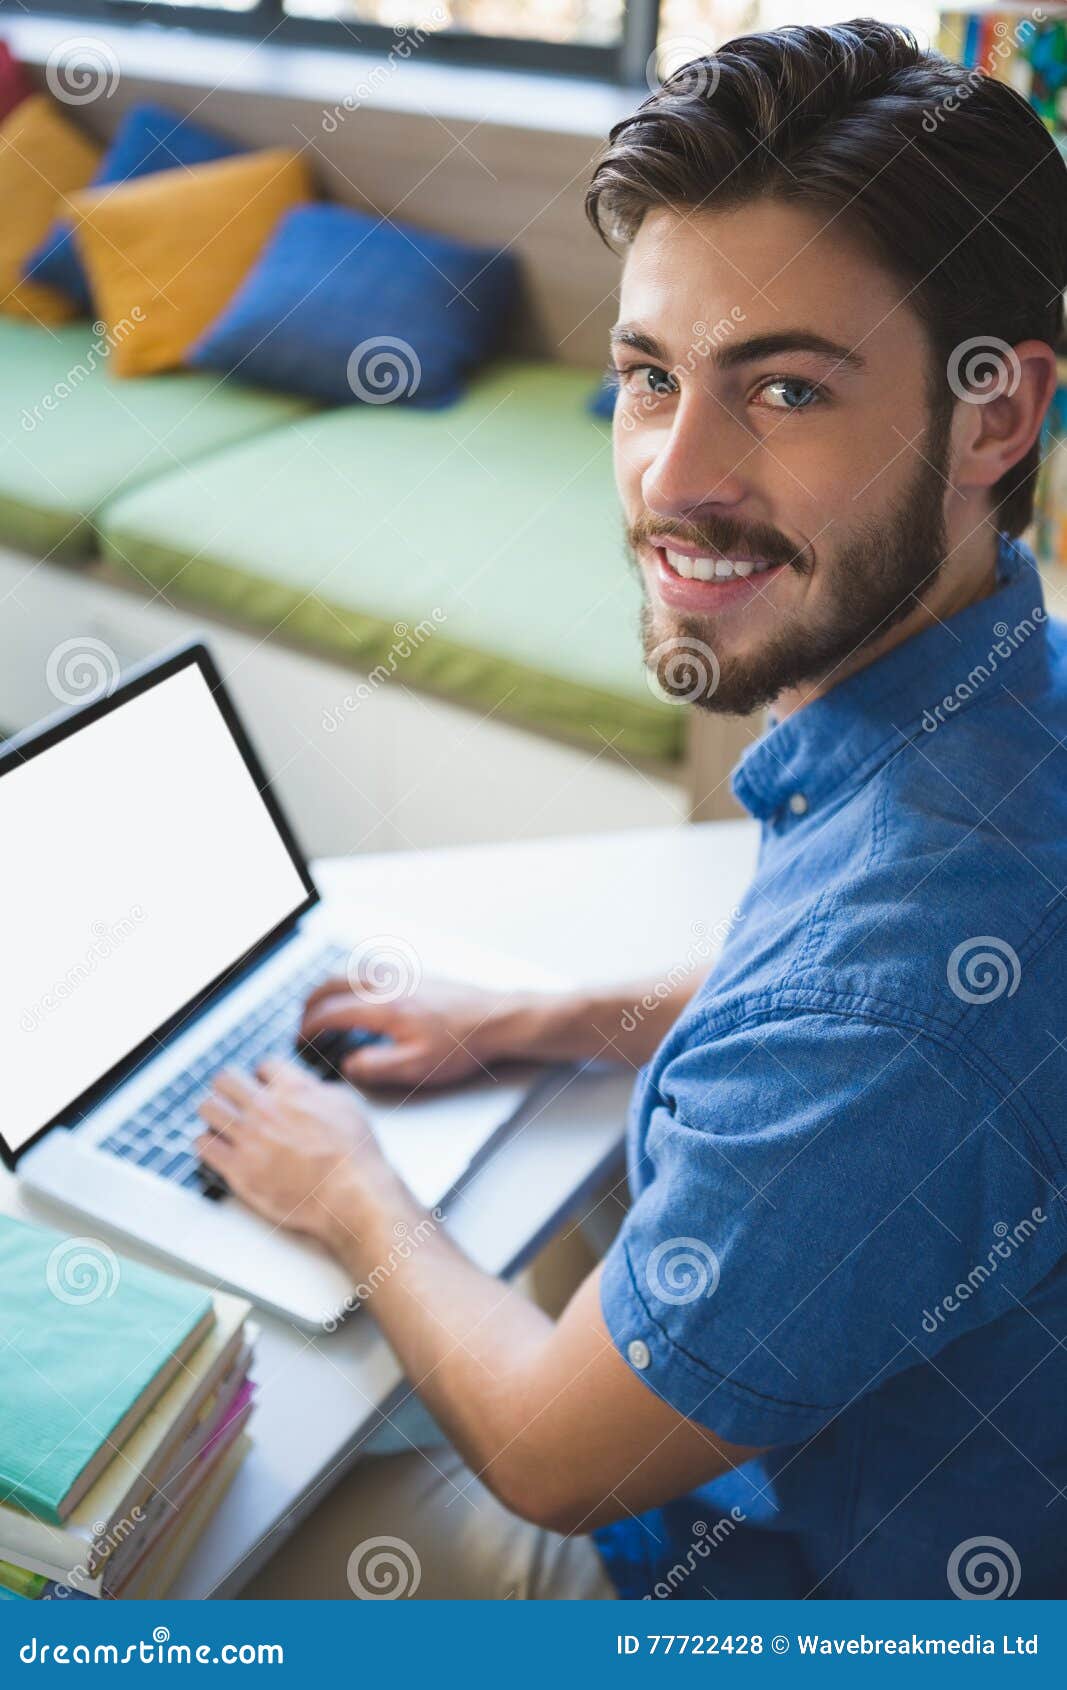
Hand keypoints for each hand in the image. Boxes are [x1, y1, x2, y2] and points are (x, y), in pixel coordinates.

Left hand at [196, 1058, 376, 1240]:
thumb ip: (316, 1088)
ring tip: (224, 1124)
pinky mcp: (238, 1168)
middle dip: (230, 1088)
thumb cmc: (354, 1155)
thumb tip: (302, 1084)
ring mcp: (249, 1138)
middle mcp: (267, 1108)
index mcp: (294, 1089)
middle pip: (225, 1079)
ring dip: (215, 1114)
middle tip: (236, 1101)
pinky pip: (202, 1144)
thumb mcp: (344, 1105)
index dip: (265, 1078)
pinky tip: (219, 1148)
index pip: (263, 1065)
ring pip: (207, 1107)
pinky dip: (208, 1143)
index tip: (266, 1089)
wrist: (350, 1195)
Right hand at [299, 974, 546, 1089]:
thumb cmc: (462, 1045)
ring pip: (353, 971)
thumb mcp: (416, 1068)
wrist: (498, 1019)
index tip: (300, 1040)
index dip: (309, 1027)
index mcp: (384, 1008)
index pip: (331, 1012)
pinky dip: (354, 980)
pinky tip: (362, 994)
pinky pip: (373, 969)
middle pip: (334, 982)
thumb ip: (375, 1068)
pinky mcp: (417, 974)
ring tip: (324, 1005)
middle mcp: (389, 984)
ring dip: (331, 987)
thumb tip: (348, 1064)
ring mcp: (403, 975)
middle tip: (302, 1019)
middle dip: (312, 1001)